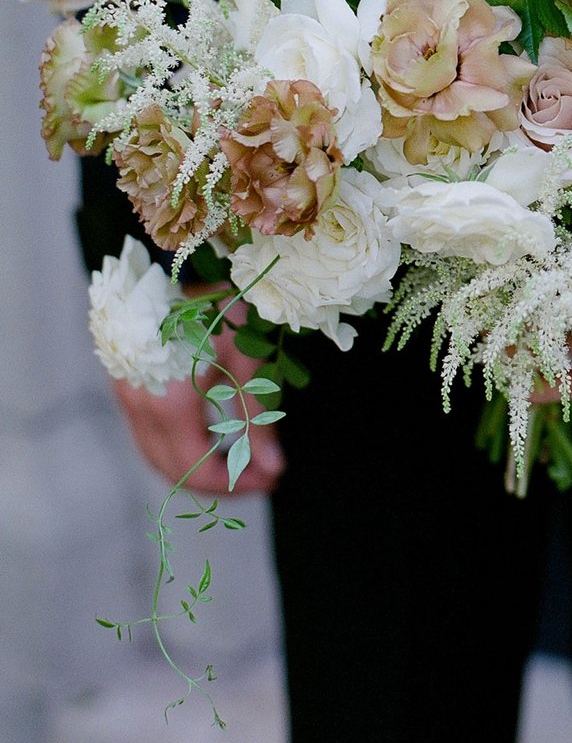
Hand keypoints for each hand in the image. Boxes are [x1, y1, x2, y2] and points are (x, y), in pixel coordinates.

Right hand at [110, 320, 284, 494]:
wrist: (179, 260)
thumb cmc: (219, 304)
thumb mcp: (248, 358)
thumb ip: (257, 418)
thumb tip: (274, 468)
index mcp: (169, 402)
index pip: (195, 467)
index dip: (234, 482)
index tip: (271, 479)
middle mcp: (140, 404)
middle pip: (172, 469)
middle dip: (218, 482)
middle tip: (260, 477)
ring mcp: (127, 394)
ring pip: (156, 454)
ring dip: (196, 468)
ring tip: (241, 464)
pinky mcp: (127, 383)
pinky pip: (148, 433)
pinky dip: (179, 447)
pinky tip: (213, 440)